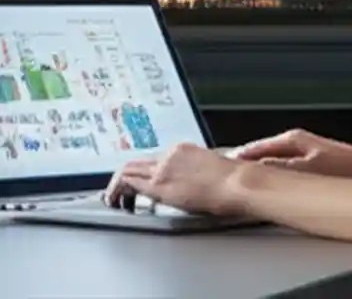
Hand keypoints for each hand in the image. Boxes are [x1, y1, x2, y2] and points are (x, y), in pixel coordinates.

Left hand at [103, 143, 244, 215]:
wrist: (238, 183)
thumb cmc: (234, 181)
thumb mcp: (209, 171)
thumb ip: (191, 174)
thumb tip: (185, 186)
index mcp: (183, 151)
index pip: (153, 160)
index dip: (140, 173)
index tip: (136, 183)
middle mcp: (169, 156)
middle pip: (136, 164)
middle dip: (122, 178)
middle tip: (116, 193)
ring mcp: (163, 169)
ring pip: (129, 172)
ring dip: (118, 186)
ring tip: (112, 199)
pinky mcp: (161, 185)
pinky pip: (133, 183)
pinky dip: (119, 190)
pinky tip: (116, 200)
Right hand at [228, 128, 351, 177]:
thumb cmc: (349, 169)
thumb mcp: (304, 171)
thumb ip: (274, 168)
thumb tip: (250, 168)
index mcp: (291, 140)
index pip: (251, 150)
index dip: (233, 160)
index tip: (219, 169)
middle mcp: (298, 144)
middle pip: (260, 156)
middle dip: (244, 168)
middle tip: (227, 180)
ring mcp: (308, 155)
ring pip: (273, 165)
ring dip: (260, 176)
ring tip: (247, 188)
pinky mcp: (317, 167)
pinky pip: (287, 174)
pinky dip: (276, 182)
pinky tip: (276, 193)